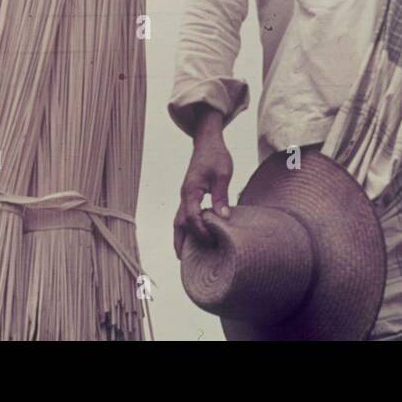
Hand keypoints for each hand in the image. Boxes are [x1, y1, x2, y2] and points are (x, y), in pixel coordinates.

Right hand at [173, 108, 232, 258]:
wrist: (207, 141)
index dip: (200, 230)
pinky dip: (186, 226)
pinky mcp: (190, 193)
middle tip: (186, 261)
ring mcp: (185, 194)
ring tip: (183, 255)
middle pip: (179, 222)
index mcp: (191, 190)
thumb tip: (223, 217)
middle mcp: (184, 194)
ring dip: (180, 236)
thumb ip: (221, 196)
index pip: (191, 216)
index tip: (212, 240)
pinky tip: (193, 235)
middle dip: (182, 241)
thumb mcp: (222, 174)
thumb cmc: (216, 156)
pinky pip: (184, 213)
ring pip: (179, 219)